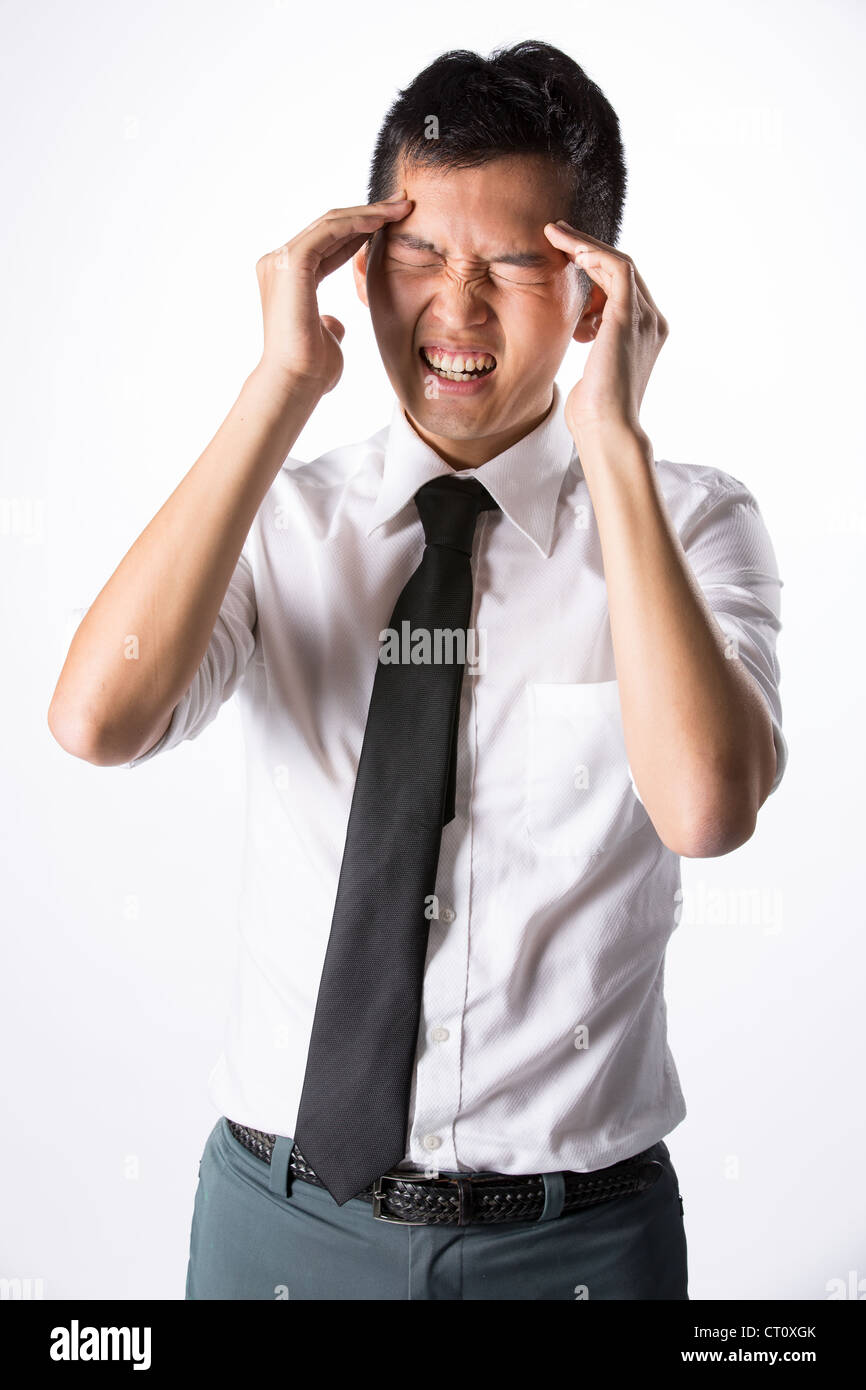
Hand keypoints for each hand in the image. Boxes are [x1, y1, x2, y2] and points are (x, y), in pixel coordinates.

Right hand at [254, 192, 413, 397]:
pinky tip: (383, 219)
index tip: (393, 223)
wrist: (295, 383)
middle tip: (403, 203)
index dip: (361, 232)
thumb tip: (336, 324)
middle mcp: (278, 263)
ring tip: (402, 206)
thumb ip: (329, 324)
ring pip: (330, 224)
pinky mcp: (291, 262)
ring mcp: (281, 260)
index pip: (328, 245)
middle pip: (329, 228)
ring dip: (368, 213)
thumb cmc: (311, 371)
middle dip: (368, 214)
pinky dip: (357, 222)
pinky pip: (329, 231)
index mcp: (287, 278)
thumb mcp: (326, 339)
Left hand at [543, 222, 668, 442]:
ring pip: (618, 263)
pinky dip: (592, 254)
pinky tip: (568, 249)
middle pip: (621, 269)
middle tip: (557, 233)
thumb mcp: (593, 367)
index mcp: (645, 332)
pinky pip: (615, 269)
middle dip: (587, 248)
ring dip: (585, 244)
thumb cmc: (593, 410)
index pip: (620, 286)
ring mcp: (645, 318)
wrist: (606, 429)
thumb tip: (579, 330)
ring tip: (554, 233)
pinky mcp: (629, 317)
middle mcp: (651, 321)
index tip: (564, 254)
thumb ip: (594, 341)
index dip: (593, 265)